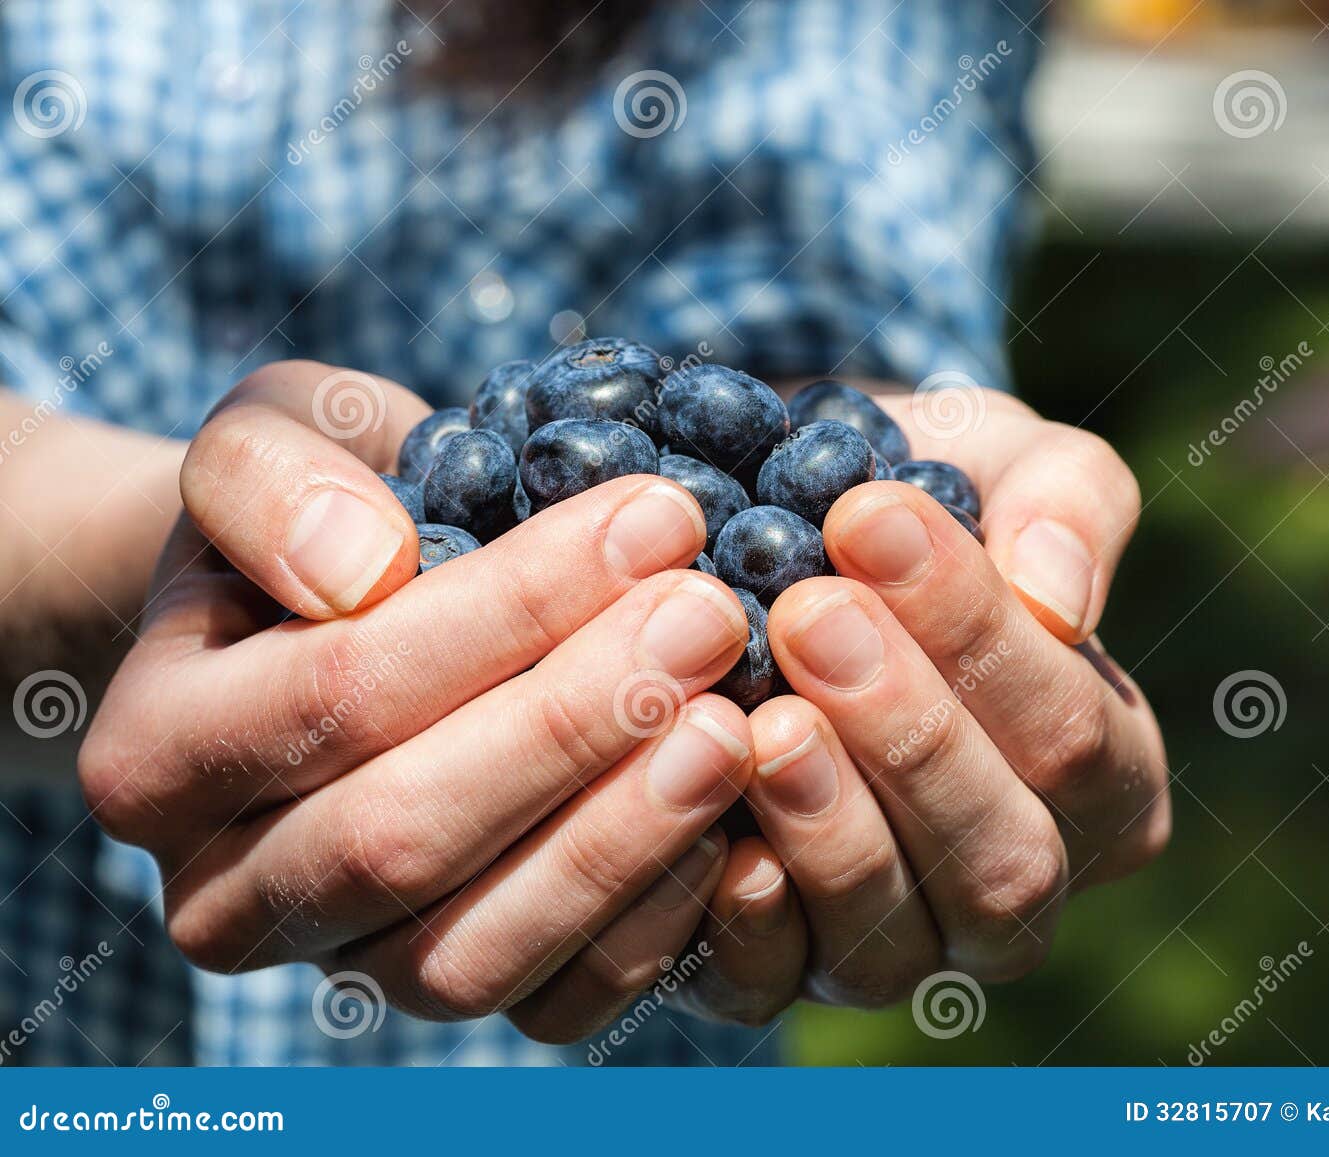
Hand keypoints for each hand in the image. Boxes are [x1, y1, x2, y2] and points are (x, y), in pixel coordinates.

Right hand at [80, 360, 756, 1042]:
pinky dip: (646, 928)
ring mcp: (341, 963)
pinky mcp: (444, 991)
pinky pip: (547, 1002)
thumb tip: (357, 566)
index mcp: (156, 752)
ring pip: (474, 946)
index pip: (344, 687)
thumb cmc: (315, 517)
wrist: (335, 615)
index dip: (510, 610)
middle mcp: (225, 892)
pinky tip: (728, 828)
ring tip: (731, 727)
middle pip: (404, 831)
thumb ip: (267, 479)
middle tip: (709, 621)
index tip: (656, 519)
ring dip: (619, 837)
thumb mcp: (268, 442)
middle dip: (575, 724)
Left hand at [676, 387, 1168, 1020]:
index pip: (1074, 737)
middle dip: (909, 734)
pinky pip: (770, 983)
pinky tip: (706, 830)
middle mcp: (1016, 887)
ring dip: (828, 822)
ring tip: (758, 716)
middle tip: (811, 615)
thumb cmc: (911, 511)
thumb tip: (1059, 593)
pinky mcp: (782, 976)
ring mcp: (902, 947)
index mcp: (1104, 779)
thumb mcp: (1001, 463)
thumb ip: (1067, 502)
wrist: (770, 555)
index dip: (979, 635)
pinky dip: (740, 920)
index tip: (871, 519)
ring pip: (895, 933)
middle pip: (1005, 856)